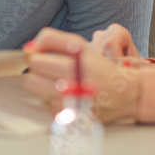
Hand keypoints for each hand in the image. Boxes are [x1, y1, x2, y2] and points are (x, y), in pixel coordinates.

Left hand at [23, 28, 140, 122]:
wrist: (126, 94)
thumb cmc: (98, 67)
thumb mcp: (80, 46)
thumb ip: (51, 40)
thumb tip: (27, 49)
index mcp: (77, 58)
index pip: (37, 53)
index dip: (35, 52)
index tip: (42, 54)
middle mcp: (75, 77)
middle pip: (34, 67)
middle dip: (38, 66)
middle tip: (51, 69)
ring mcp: (71, 98)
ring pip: (34, 85)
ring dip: (41, 82)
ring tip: (57, 81)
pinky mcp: (70, 114)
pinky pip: (44, 102)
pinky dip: (51, 98)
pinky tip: (66, 96)